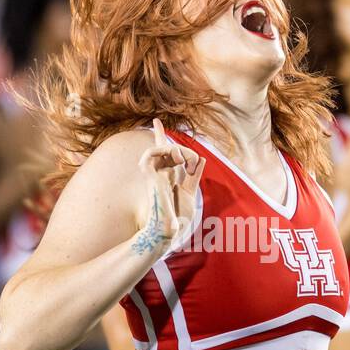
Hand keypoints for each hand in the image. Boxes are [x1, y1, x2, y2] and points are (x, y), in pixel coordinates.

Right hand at [132, 118, 202, 257]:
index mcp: (167, 176)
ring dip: (180, 151)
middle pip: (169, 148)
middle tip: (194, 165)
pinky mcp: (149, 174)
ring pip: (164, 148)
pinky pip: (151, 152)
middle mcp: (158, 172)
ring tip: (187, 164)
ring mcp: (153, 173)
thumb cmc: (178, 216)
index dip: (160, 136)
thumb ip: (194, 175)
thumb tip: (201, 159)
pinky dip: (164, 150)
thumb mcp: (191, 192)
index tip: (156, 121)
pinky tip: (176, 159)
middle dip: (187, 152)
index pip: (163, 152)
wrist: (169, 228)